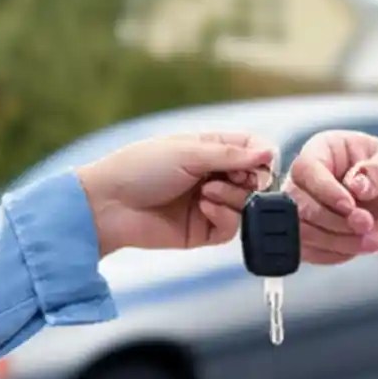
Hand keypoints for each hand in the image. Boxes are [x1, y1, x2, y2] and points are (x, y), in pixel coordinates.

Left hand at [76, 132, 275, 256]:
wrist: (107, 206)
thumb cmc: (139, 169)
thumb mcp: (187, 152)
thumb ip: (231, 155)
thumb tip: (270, 152)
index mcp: (209, 149)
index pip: (251, 148)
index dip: (262, 155)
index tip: (263, 161)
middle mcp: (213, 176)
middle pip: (255, 179)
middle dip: (250, 180)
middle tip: (235, 179)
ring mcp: (209, 204)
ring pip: (246, 205)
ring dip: (233, 198)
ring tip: (207, 193)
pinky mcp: (202, 231)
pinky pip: (230, 228)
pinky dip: (224, 217)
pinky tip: (204, 208)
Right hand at [276, 130, 377, 272]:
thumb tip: (355, 184)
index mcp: (325, 148)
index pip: (306, 168)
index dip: (324, 190)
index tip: (350, 206)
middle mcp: (308, 177)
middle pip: (298, 204)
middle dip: (335, 221)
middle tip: (368, 224)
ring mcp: (305, 207)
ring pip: (302, 231)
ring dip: (337, 241)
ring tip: (372, 239)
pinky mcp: (310, 235)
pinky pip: (309, 251)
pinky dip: (336, 253)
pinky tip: (360, 245)